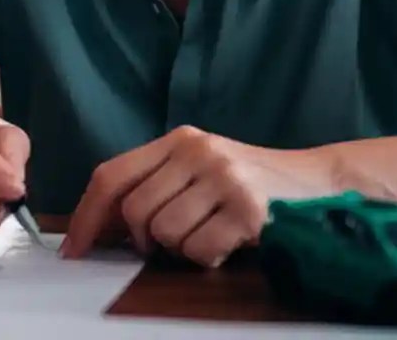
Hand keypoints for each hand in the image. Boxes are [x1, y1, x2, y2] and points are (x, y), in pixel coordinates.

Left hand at [63, 126, 335, 266]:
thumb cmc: (255, 183)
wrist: (322, 182)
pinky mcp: (248, 209)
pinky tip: (230, 242)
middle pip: (134, 211)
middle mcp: (199, 151)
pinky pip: (199, 250)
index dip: (87, 216)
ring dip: (183, 249)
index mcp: (181, 139)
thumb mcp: (203, 169)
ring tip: (211, 233)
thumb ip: (159, 183)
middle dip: (143, 240)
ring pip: (165, 233)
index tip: (74, 249)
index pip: (112, 175)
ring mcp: (224, 177)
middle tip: (168, 244)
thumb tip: (104, 225)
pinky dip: (209, 257)